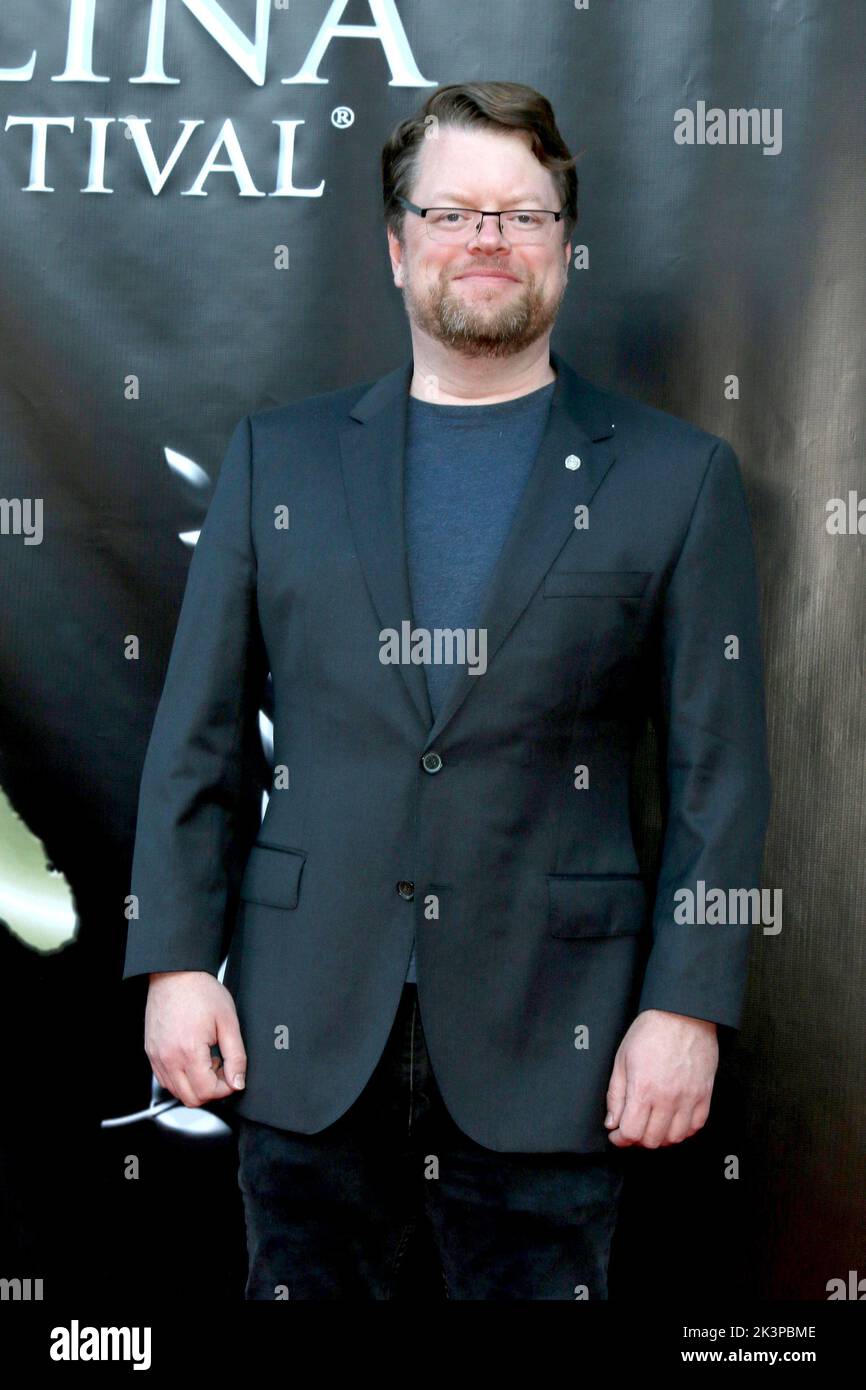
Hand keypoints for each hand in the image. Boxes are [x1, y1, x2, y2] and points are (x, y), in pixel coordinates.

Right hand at [144, 970, 246, 1107]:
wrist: (176, 975)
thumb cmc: (201, 992)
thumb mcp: (228, 1022)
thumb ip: (236, 1056)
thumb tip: (238, 1082)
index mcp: (189, 1051)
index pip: (207, 1092)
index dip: (225, 1088)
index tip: (232, 1075)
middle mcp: (168, 1058)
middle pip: (190, 1098)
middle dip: (211, 1089)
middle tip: (221, 1068)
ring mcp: (157, 1056)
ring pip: (176, 1092)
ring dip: (195, 1084)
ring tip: (207, 1060)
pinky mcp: (151, 1053)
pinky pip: (165, 1079)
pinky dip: (180, 1078)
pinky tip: (192, 1059)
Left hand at [604, 1009, 717, 1147]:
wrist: (683, 1014)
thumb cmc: (650, 1031)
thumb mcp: (622, 1058)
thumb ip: (616, 1094)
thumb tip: (612, 1122)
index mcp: (643, 1089)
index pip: (631, 1133)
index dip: (620, 1139)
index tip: (617, 1134)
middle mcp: (667, 1098)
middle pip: (652, 1140)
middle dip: (637, 1139)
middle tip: (632, 1128)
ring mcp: (689, 1098)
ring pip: (675, 1138)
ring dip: (660, 1137)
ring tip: (652, 1125)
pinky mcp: (704, 1095)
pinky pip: (696, 1126)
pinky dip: (683, 1131)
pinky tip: (673, 1121)